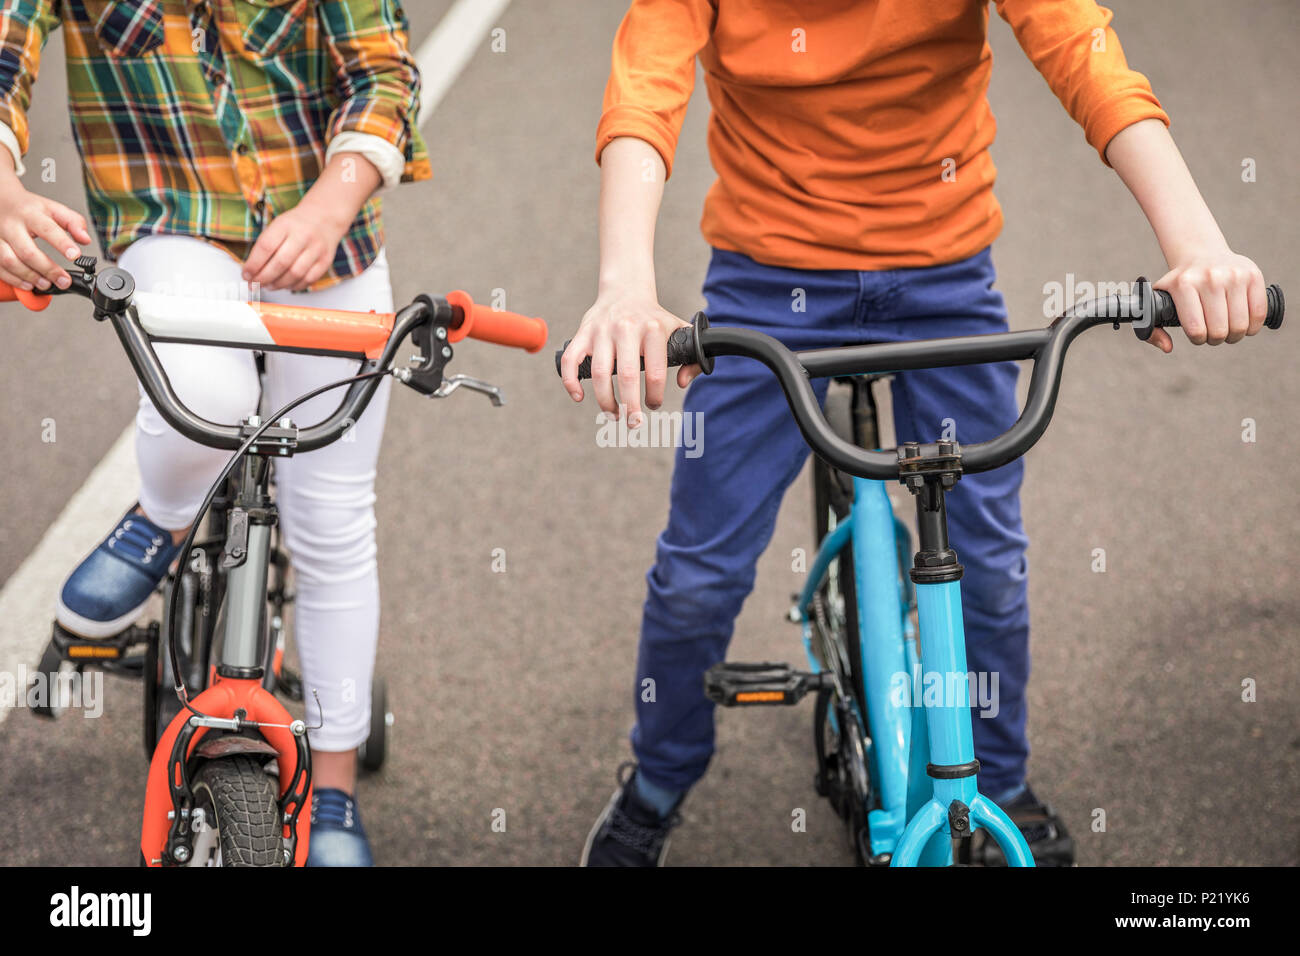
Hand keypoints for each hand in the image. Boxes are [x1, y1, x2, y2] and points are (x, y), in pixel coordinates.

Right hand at [0, 168, 91, 291]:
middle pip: (28, 251)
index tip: (76, 256)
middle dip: (48, 269)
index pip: (48, 229)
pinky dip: (13, 279)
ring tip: (47, 284)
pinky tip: (28, 285)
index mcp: (31, 214)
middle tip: (64, 281)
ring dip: (29, 277)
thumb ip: (74, 223)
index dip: (62, 244)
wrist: (1, 201)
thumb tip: (86, 239)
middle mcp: (12, 226)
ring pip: (9, 261)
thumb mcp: (53, 209)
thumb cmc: (30, 209)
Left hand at [242, 197, 349, 291]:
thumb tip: (251, 271)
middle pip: (280, 263)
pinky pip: (308, 279)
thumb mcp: (278, 225)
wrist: (324, 217)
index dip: (253, 264)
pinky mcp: (325, 261)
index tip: (246, 275)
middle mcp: (303, 236)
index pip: (266, 247)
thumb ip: (265, 246)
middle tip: (255, 284)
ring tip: (269, 286)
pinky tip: (286, 285)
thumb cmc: (296, 225)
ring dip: (278, 284)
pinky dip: (294, 286)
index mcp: (286, 224)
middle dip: (264, 278)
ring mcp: (316, 249)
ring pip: (295, 274)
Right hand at [559, 285, 700, 425]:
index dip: (655, 396)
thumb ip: (691, 357)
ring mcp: (603, 330)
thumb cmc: (654, 319)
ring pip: (600, 373)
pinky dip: (571, 381)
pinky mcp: (583, 332)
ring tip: (613, 414)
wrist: (626, 290)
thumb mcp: (678, 330)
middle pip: (627, 376)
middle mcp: (627, 328)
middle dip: (630, 406)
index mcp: (653, 329)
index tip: (653, 405)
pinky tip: (579, 396)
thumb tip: (683, 383)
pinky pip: (571, 359)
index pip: (656, 371)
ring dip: (605, 401)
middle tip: (633, 422)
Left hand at [1148, 250, 1267, 352]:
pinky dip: (1253, 326)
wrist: (1202, 254)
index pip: (1196, 329)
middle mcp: (1210, 278)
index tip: (1198, 336)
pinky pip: (1259, 312)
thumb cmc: (1180, 285)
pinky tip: (1244, 324)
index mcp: (1184, 285)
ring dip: (1235, 335)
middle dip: (1216, 339)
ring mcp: (1234, 275)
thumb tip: (1168, 347)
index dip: (1198, 339)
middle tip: (1214, 334)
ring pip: (1240, 324)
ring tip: (1228, 330)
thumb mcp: (1159, 300)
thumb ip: (1153, 328)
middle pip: (1220, 330)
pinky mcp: (1253, 275)